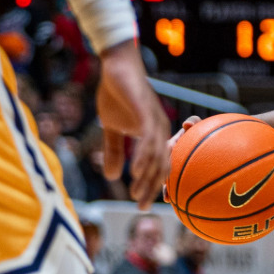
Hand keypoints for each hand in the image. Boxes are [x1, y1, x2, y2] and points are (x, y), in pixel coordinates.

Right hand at [95, 41, 170, 207]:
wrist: (116, 65)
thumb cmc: (117, 94)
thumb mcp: (111, 128)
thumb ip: (114, 151)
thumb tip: (113, 177)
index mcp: (155, 135)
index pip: (159, 166)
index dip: (152, 186)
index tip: (141, 205)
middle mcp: (160, 130)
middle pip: (162, 165)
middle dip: (151, 188)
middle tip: (140, 208)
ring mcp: (155, 120)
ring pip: (156, 155)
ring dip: (146, 177)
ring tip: (136, 193)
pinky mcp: (145, 111)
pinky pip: (148, 139)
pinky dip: (143, 157)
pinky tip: (135, 172)